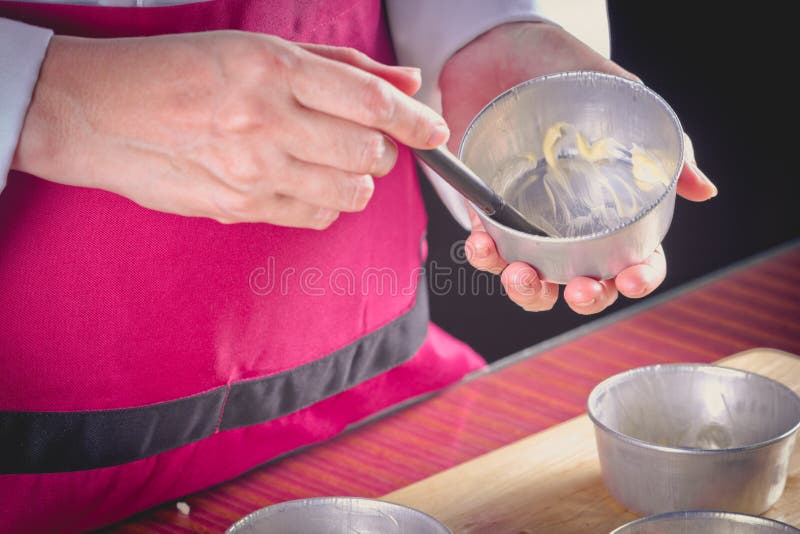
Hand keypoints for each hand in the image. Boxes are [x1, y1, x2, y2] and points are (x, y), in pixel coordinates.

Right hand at [12, 32, 449, 227]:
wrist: (102, 112)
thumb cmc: (179, 71)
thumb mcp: (258, 46)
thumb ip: (339, 64)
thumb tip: (403, 80)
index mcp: (274, 70)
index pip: (371, 102)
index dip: (416, 120)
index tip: (435, 129)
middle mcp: (268, 122)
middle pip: (368, 154)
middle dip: (382, 149)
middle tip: (366, 138)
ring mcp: (254, 171)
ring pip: (350, 193)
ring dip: (359, 180)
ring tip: (334, 162)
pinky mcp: (240, 208)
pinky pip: (316, 217)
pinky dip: (328, 204)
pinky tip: (308, 183)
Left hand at [441, 22, 717, 313]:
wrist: (501, 51)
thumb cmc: (568, 76)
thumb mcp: (624, 102)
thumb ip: (663, 148)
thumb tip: (704, 190)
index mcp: (615, 210)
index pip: (636, 260)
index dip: (638, 278)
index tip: (629, 280)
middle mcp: (574, 228)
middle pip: (586, 284)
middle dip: (585, 297)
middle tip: (579, 288)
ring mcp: (530, 226)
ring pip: (534, 282)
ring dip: (528, 291)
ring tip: (520, 273)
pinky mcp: (491, 216)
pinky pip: (489, 251)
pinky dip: (485, 256)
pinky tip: (482, 242)